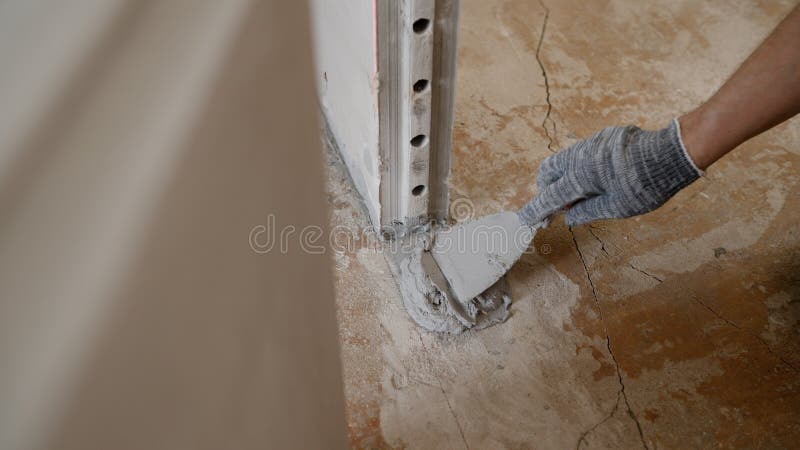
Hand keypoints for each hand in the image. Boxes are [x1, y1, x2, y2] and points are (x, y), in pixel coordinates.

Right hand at [518, 119, 702, 226]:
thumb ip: (588, 211)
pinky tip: (596, 181)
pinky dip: (578, 168)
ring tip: (579, 197)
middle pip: (548, 170)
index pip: (551, 196)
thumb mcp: (617, 207)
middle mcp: (580, 156)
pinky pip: (580, 154)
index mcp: (580, 176)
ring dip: (563, 178)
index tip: (525, 220)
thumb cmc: (646, 185)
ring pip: (563, 160)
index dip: (537, 210)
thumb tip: (568, 216)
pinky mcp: (603, 138)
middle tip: (556, 206)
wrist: (672, 153)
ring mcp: (591, 144)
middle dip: (545, 188)